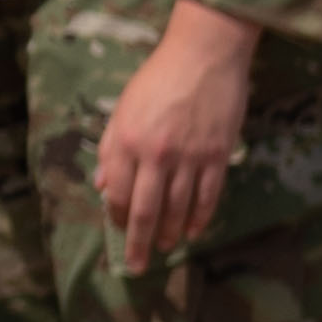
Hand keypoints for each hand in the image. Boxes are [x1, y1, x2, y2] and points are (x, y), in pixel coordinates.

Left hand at [95, 0, 265, 271]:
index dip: (118, 218)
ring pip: (179, 208)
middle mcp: (157, 154)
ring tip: (166, 248)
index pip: (120, 193)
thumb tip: (104, 185)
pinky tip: (193, 231)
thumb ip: (112, 148)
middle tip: (139, 266)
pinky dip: (200, 218)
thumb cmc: (157, 78)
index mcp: (128, 141)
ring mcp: (190, 157)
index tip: (119, 232)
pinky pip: (208, 196)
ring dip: (171, 233)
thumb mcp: (123, 108)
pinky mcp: (217, 155)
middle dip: (141, 242)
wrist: (204, 55)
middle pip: (148, 211)